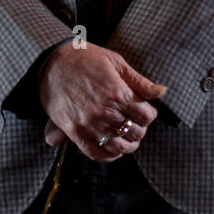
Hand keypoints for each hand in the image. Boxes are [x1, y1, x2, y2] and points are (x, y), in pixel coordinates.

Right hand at [37, 42, 166, 161]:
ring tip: (128, 138)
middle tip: (137, 124)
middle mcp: (105, 112)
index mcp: (118, 93)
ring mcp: (89, 124)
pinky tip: (113, 150)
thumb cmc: (84, 58)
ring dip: (128, 145)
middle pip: (135, 132)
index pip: (146, 115)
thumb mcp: (115, 62)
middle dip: (141, 129)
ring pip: (118, 146)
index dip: (150, 114)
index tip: (146, 111)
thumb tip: (162, 91)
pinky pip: (95, 153)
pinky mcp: (75, 132)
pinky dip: (108, 156)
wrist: (52, 62)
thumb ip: (139, 81)